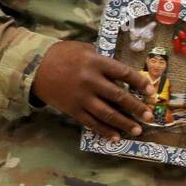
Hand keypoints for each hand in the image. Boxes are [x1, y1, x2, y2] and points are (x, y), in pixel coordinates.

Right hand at [31, 40, 153, 139]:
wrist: (33, 67)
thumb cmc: (61, 55)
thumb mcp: (84, 49)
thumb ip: (103, 60)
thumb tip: (121, 74)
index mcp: (96, 62)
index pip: (124, 73)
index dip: (140, 83)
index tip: (151, 92)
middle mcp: (91, 80)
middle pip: (118, 97)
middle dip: (136, 108)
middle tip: (148, 116)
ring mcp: (81, 97)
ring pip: (107, 113)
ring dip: (124, 123)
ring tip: (137, 130)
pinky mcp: (72, 109)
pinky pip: (91, 122)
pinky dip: (104, 130)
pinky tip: (115, 137)